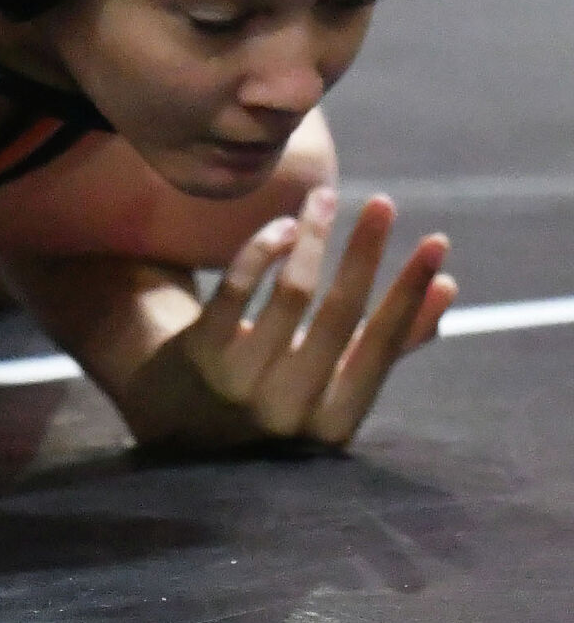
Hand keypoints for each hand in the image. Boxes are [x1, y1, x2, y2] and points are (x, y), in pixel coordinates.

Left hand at [118, 186, 455, 453]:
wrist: (175, 421)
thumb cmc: (272, 395)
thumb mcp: (332, 386)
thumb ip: (388, 345)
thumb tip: (445, 288)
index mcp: (333, 425)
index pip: (381, 348)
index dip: (410, 293)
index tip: (436, 242)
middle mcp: (287, 409)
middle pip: (338, 314)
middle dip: (367, 253)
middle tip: (383, 203)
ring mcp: (238, 382)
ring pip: (290, 294)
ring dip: (312, 237)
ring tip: (323, 197)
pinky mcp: (196, 352)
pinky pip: (238, 287)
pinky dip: (263, 249)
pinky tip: (282, 227)